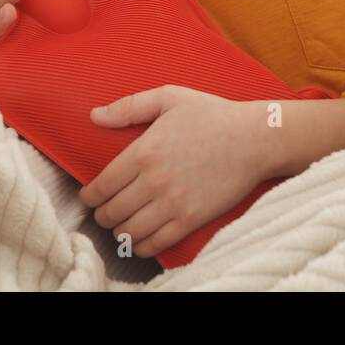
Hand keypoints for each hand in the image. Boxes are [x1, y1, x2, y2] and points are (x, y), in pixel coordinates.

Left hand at [77, 86, 271, 258]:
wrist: (255, 139)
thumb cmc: (213, 115)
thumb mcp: (170, 98)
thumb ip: (129, 106)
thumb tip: (95, 116)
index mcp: (143, 151)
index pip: (101, 186)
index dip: (89, 197)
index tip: (90, 197)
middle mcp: (153, 180)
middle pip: (111, 212)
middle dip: (103, 215)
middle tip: (105, 212)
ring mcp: (173, 203)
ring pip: (129, 232)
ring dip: (120, 232)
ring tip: (121, 226)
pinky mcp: (191, 219)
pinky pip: (155, 243)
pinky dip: (142, 246)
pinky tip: (140, 240)